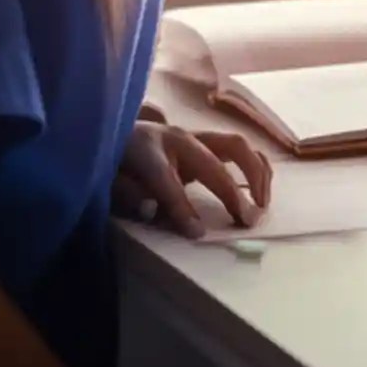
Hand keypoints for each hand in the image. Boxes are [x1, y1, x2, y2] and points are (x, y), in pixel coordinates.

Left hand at [114, 121, 272, 238]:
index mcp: (148, 147)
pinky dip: (255, 168)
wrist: (106, 131)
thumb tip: (153, 211)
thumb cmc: (111, 163)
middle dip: (236, 191)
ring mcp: (196, 136)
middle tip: (247, 220)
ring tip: (261, 207)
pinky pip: (240, 149)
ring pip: (238, 146)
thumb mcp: (107, 181)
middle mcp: (178, 136)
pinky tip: (260, 190)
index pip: (168, 181)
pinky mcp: (206, 142)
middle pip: (218, 158)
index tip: (199, 234)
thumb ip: (128, 195)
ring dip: (257, 176)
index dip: (183, 209)